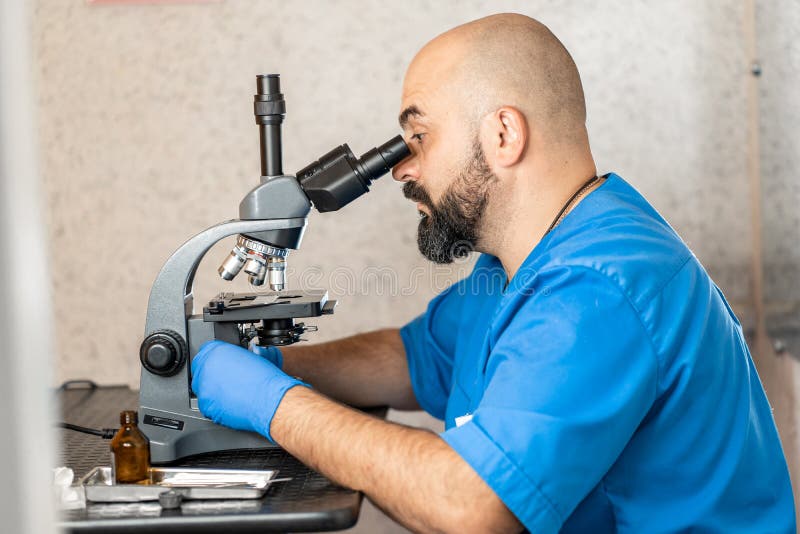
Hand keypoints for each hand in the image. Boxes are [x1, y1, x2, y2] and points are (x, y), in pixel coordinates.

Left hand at [191, 340, 307, 441]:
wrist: (269, 399)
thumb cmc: (264, 379)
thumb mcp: (248, 356)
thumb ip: (230, 357)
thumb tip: (225, 362)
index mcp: (217, 352)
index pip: (205, 351)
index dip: (214, 359)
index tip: (218, 365)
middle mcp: (207, 368)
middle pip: (200, 370)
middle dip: (211, 375)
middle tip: (226, 380)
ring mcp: (204, 388)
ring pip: (202, 388)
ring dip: (213, 390)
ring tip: (231, 392)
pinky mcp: (206, 406)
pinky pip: (207, 404)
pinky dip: (216, 404)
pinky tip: (230, 401)